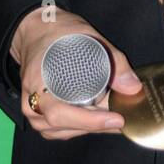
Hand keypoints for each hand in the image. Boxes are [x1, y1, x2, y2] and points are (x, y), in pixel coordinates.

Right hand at [12, 6, 142, 140]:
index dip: (89, 121)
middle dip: (97, 124)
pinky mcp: (39, 116)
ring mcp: (33, 111)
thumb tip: (132, 87)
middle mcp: (31, 101)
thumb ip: (113, 62)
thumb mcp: (88, 37)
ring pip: (64, 131)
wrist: (36, 32)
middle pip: (65, 125)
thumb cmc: (58, 33)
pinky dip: (81, 127)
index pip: (60, 113)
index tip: (116, 118)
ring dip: (90, 127)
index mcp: (36, 81)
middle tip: (124, 117)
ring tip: (114, 116)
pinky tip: (98, 119)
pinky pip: (61, 130)